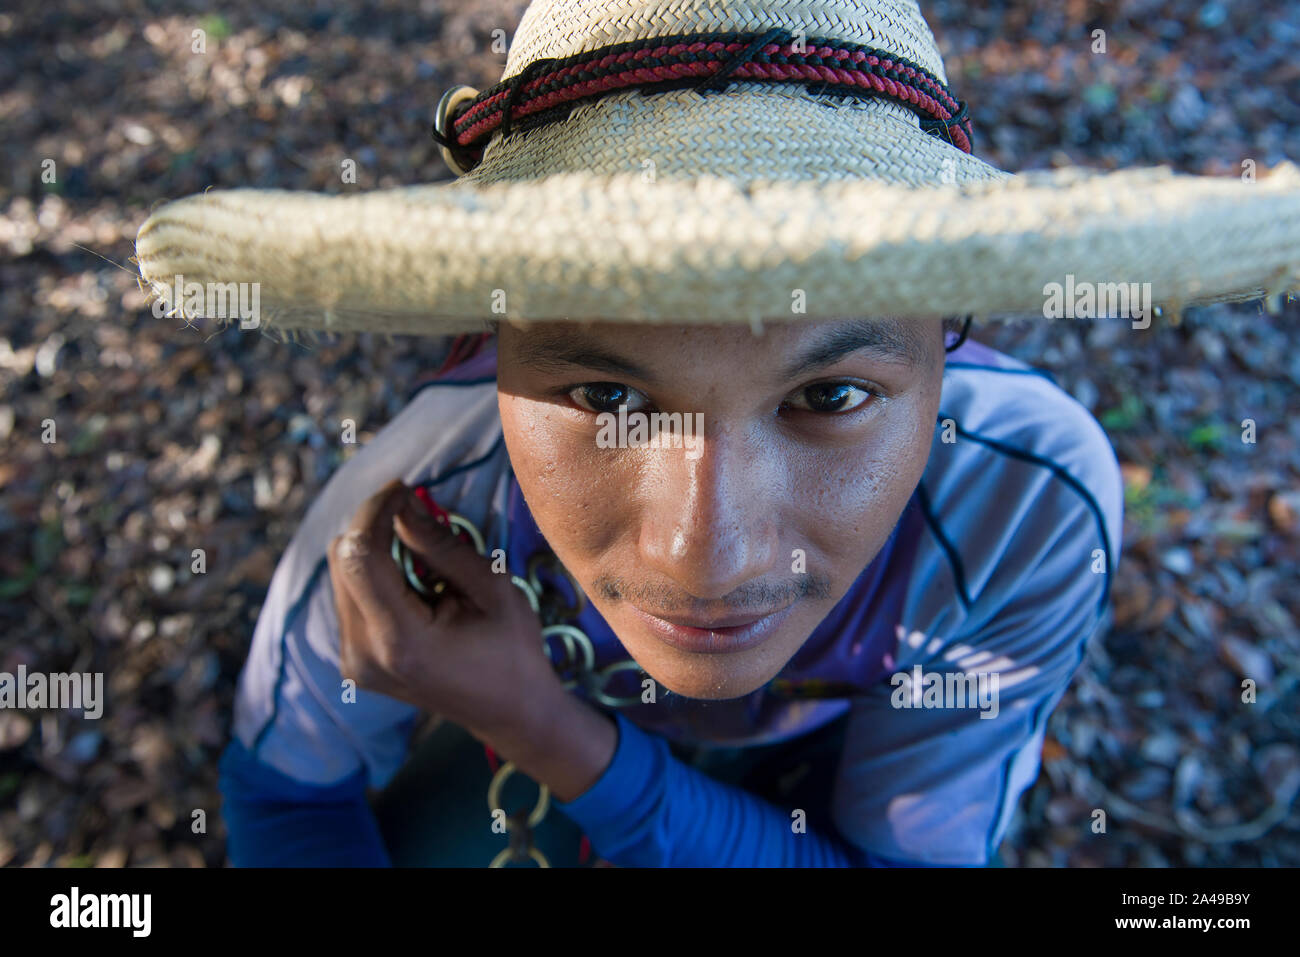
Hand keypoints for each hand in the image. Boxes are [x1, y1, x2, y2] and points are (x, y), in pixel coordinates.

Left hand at [326, 479, 561, 740]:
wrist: (511, 713)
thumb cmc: (513, 650)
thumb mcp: (493, 589)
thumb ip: (441, 546)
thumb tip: (403, 504)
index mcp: (401, 640)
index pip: (359, 556)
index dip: (374, 510)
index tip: (404, 488)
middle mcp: (364, 654)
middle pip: (342, 560)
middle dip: (374, 526)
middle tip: (417, 513)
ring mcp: (354, 661)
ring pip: (341, 574)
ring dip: (375, 550)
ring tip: (424, 562)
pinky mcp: (353, 660)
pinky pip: (349, 595)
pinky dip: (376, 575)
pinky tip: (415, 586)